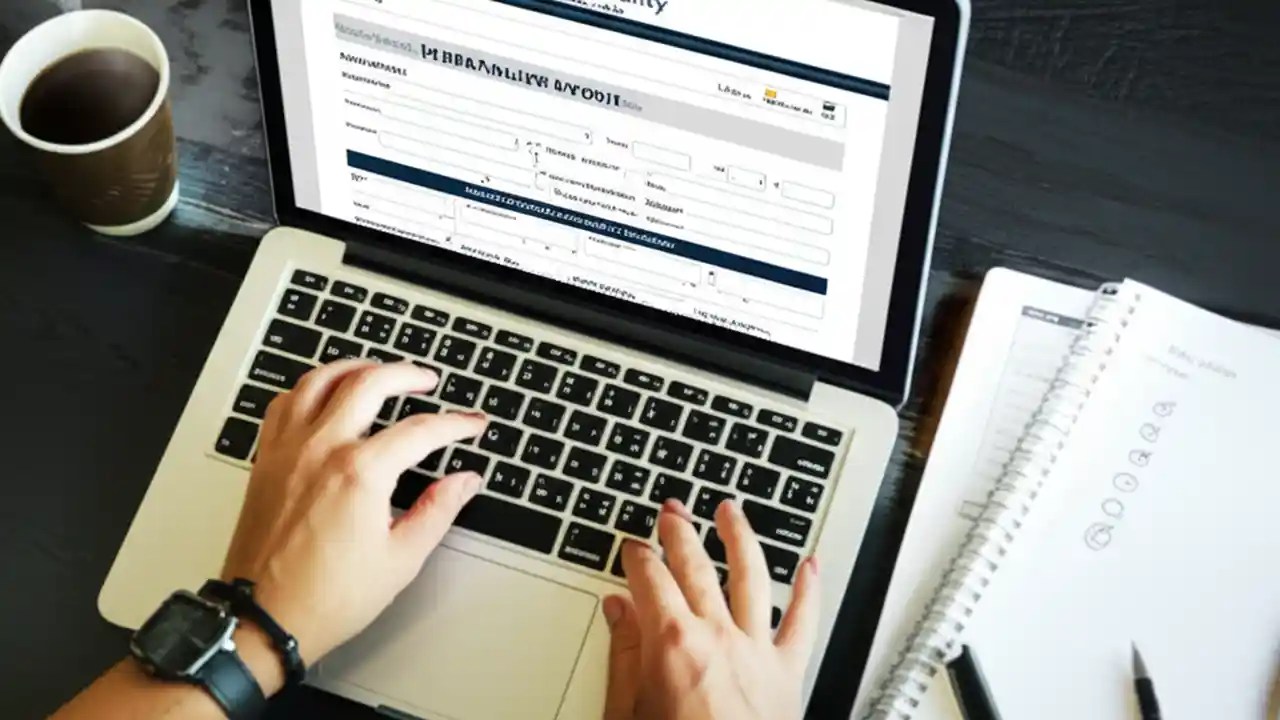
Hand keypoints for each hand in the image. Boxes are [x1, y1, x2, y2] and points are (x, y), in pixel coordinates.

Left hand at [220, 361, 486, 669]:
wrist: (263, 619)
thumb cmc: (325, 597)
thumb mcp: (400, 559)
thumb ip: (437, 511)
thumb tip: (463, 483)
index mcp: (360, 473)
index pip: (420, 430)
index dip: (455, 424)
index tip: (471, 424)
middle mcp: (321, 450)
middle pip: (369, 383)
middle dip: (407, 375)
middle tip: (427, 381)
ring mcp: (288, 451)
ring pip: (320, 381)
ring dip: (354, 367)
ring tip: (377, 370)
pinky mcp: (266, 461)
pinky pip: (284, 404)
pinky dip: (308, 389)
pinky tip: (322, 394)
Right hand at [602, 500, 820, 719]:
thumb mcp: (624, 714)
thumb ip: (624, 657)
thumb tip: (618, 613)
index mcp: (672, 644)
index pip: (650, 578)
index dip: (637, 555)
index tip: (631, 545)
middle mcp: (718, 638)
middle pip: (696, 566)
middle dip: (680, 532)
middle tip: (672, 512)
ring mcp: (758, 653)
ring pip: (752, 576)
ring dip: (741, 537)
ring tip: (732, 510)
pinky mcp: (790, 675)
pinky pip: (805, 623)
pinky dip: (811, 590)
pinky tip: (813, 564)